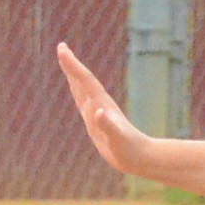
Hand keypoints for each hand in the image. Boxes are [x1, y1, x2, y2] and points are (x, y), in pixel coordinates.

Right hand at [56, 42, 152, 177]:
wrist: (143, 158)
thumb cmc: (130, 150)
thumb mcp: (117, 139)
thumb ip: (108, 126)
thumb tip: (99, 112)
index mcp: (101, 106)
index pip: (85, 81)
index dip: (72, 65)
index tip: (62, 49)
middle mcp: (99, 106)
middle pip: (83, 80)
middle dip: (71, 65)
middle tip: (61, 47)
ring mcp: (99, 113)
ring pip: (84, 90)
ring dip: (74, 76)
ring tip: (67, 63)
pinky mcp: (100, 123)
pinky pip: (87, 104)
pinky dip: (80, 93)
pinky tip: (79, 90)